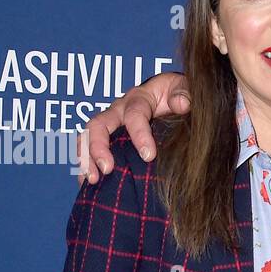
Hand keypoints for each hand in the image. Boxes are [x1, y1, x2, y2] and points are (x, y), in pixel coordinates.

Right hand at [78, 70, 189, 184]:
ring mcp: (111, 125)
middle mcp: (118, 111)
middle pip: (98, 125)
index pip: (134, 115)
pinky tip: (89, 183)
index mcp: (138, 98)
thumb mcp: (184, 88)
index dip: (139, 135)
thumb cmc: (177, 93)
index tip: (149, 156)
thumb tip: (181, 104)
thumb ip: (184, 93)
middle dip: (98, 147)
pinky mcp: (110, 139)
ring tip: (92, 179)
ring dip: (86, 158)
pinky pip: (90, 150)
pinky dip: (86, 165)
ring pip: (88, 138)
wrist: (172, 95)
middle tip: (107, 169)